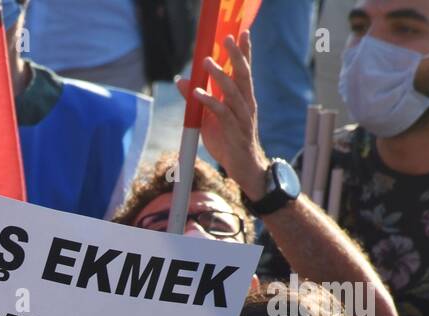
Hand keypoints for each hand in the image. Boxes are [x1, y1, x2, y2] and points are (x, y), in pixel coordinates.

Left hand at [177, 31, 268, 200]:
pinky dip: (209, 101)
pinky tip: (197, 93)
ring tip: (208, 62)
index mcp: (243, 99)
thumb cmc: (228, 141)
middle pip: (243, 75)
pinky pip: (222, 113)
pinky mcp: (235, 131)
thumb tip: (182, 79)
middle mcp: (246, 104)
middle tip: (228, 38)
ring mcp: (243, 118)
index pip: (245, 71)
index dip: (244, 52)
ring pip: (233, 92)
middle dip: (237, 56)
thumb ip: (196, 98)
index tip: (242, 33)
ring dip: (220, 76)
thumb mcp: (209, 117)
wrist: (243, 168)